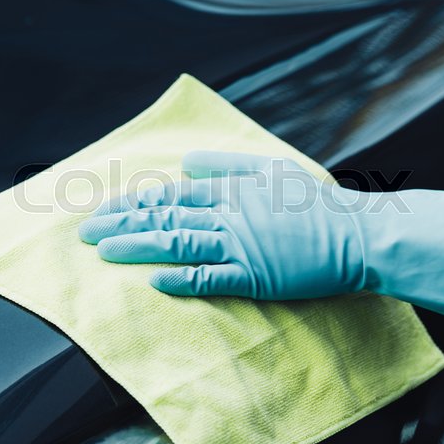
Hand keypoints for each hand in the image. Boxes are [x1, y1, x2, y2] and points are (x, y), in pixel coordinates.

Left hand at [78, 151, 365, 298]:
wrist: (358, 232)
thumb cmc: (316, 203)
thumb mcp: (271, 170)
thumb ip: (227, 165)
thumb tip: (187, 162)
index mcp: (231, 190)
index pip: (170, 196)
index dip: (132, 204)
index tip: (102, 211)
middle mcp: (229, 215)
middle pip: (166, 217)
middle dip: (121, 224)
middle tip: (85, 234)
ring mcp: (242, 246)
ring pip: (179, 243)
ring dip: (139, 247)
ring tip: (105, 253)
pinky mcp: (257, 276)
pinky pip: (212, 278)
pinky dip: (182, 279)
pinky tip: (153, 281)